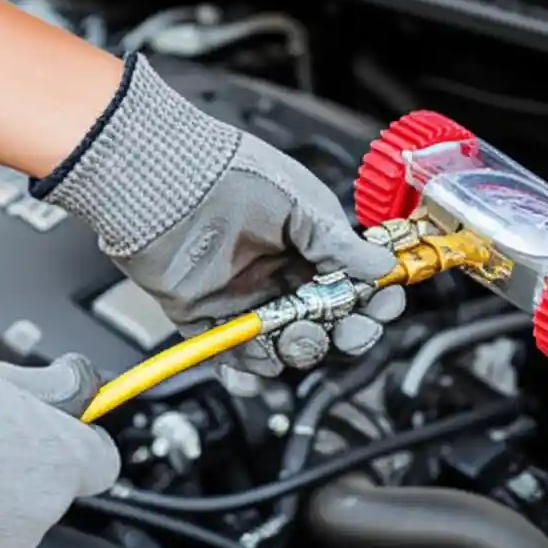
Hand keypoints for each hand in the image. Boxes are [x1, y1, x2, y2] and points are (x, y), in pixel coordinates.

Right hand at [0, 354, 118, 547]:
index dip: (78, 443)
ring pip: (12, 519)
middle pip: (50, 489)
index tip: (58, 430)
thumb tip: (74, 381)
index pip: (102, 460)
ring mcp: (9, 545)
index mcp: (61, 456)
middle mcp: (45, 507)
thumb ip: (41, 386)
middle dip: (22, 468)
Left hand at [35, 54, 405, 374]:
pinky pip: (230, 355)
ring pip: (281, 345)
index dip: (369, 299)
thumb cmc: (230, 173)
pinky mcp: (203, 316)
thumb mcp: (298, 202)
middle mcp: (276, 272)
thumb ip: (336, 242)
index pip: (349, 283)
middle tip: (347, 330)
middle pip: (322, 323)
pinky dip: (244, 372)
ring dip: (295, 350)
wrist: (166, 181)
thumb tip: (381, 265)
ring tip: (293, 337)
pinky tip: (253, 375)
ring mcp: (241, 297)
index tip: (382, 305)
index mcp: (304, 242)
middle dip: (342, 333)